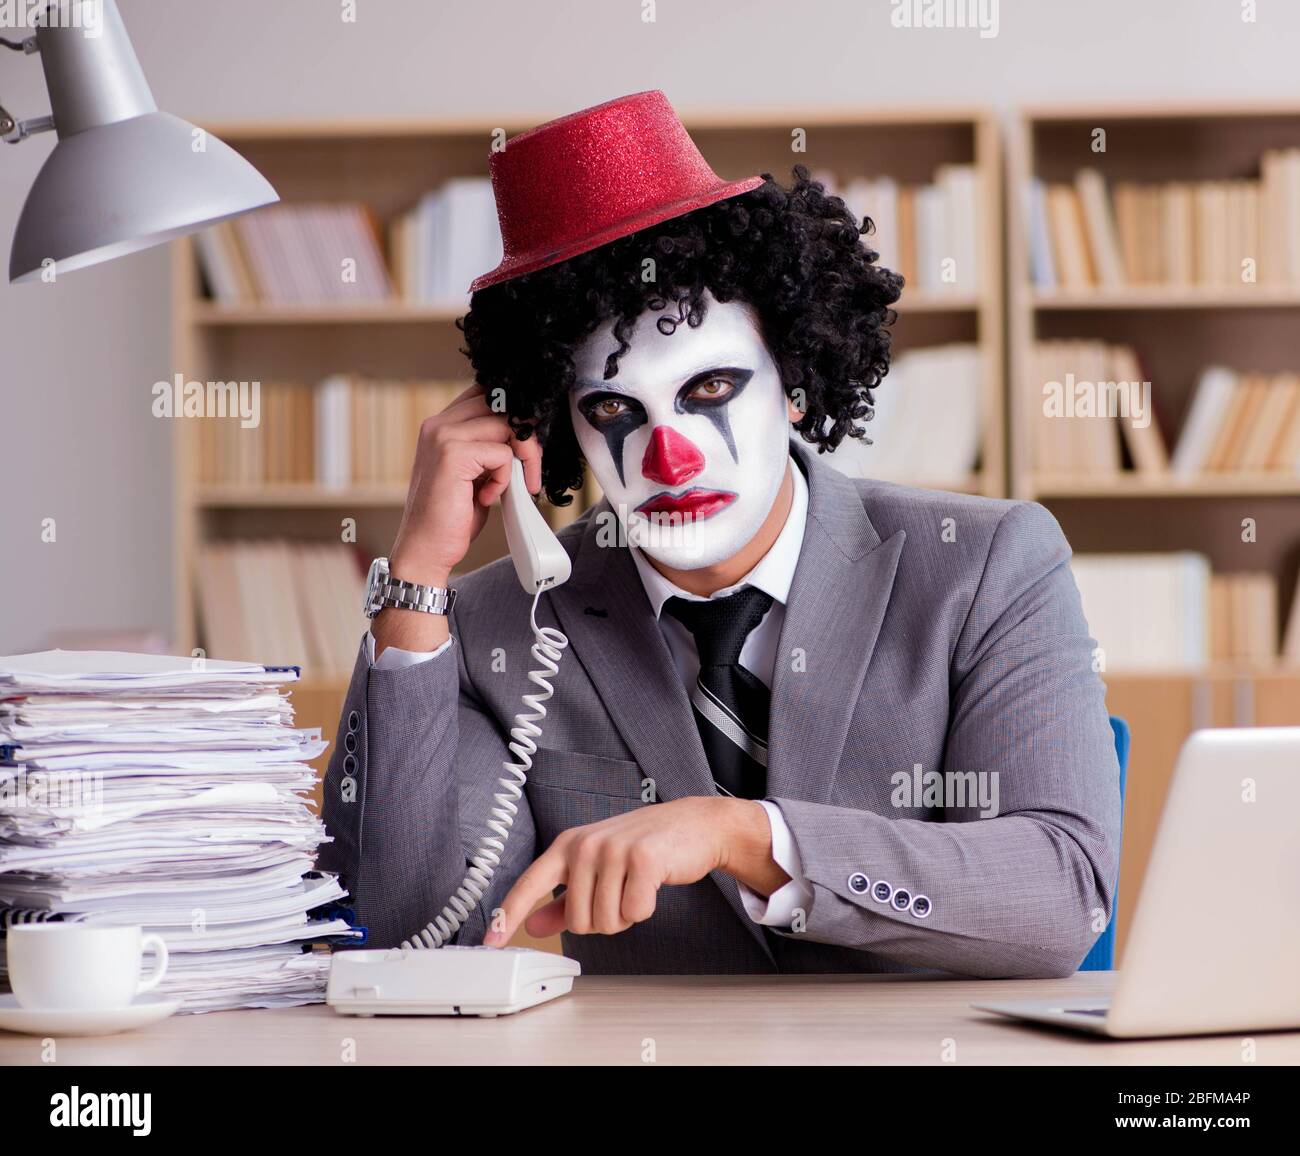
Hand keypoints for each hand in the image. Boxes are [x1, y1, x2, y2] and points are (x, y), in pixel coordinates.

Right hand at [373, 384, 541, 655]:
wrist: (426, 548)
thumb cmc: (452, 515)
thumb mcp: (475, 472)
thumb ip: (491, 447)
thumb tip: (526, 432)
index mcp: (441, 424)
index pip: (488, 394)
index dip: (515, 414)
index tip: (527, 444)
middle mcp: (438, 424)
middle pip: (502, 405)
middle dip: (527, 435)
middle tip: (529, 470)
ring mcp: (443, 436)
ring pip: (507, 426)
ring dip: (521, 458)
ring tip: (512, 486)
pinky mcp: (452, 454)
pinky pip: (501, 454)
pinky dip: (504, 478)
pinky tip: (487, 497)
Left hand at [483, 797, 789, 944]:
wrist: (691, 825)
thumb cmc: (642, 848)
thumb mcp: (596, 868)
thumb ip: (563, 899)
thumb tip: (533, 925)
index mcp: (567, 846)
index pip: (530, 884)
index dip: (509, 915)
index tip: (490, 941)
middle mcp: (584, 845)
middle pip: (579, 922)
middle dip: (604, 920)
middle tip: (622, 893)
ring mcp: (612, 849)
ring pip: (606, 921)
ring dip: (626, 915)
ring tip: (637, 886)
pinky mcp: (642, 858)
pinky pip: (635, 912)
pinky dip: (646, 908)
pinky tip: (653, 884)